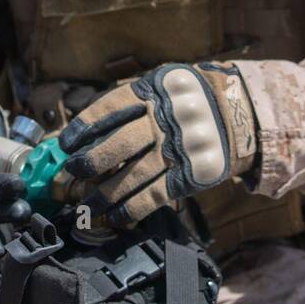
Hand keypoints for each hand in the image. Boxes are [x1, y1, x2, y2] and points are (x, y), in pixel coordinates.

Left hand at [58, 63, 257, 226]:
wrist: (238, 114)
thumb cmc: (186, 101)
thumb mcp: (162, 86)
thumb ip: (130, 103)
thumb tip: (86, 134)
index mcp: (154, 92)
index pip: (111, 109)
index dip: (84, 127)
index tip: (65, 144)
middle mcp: (166, 120)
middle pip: (119, 144)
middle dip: (90, 163)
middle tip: (72, 174)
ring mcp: (179, 150)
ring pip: (133, 176)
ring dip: (104, 195)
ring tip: (85, 207)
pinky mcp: (191, 175)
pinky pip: (155, 196)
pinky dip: (131, 209)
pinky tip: (114, 217)